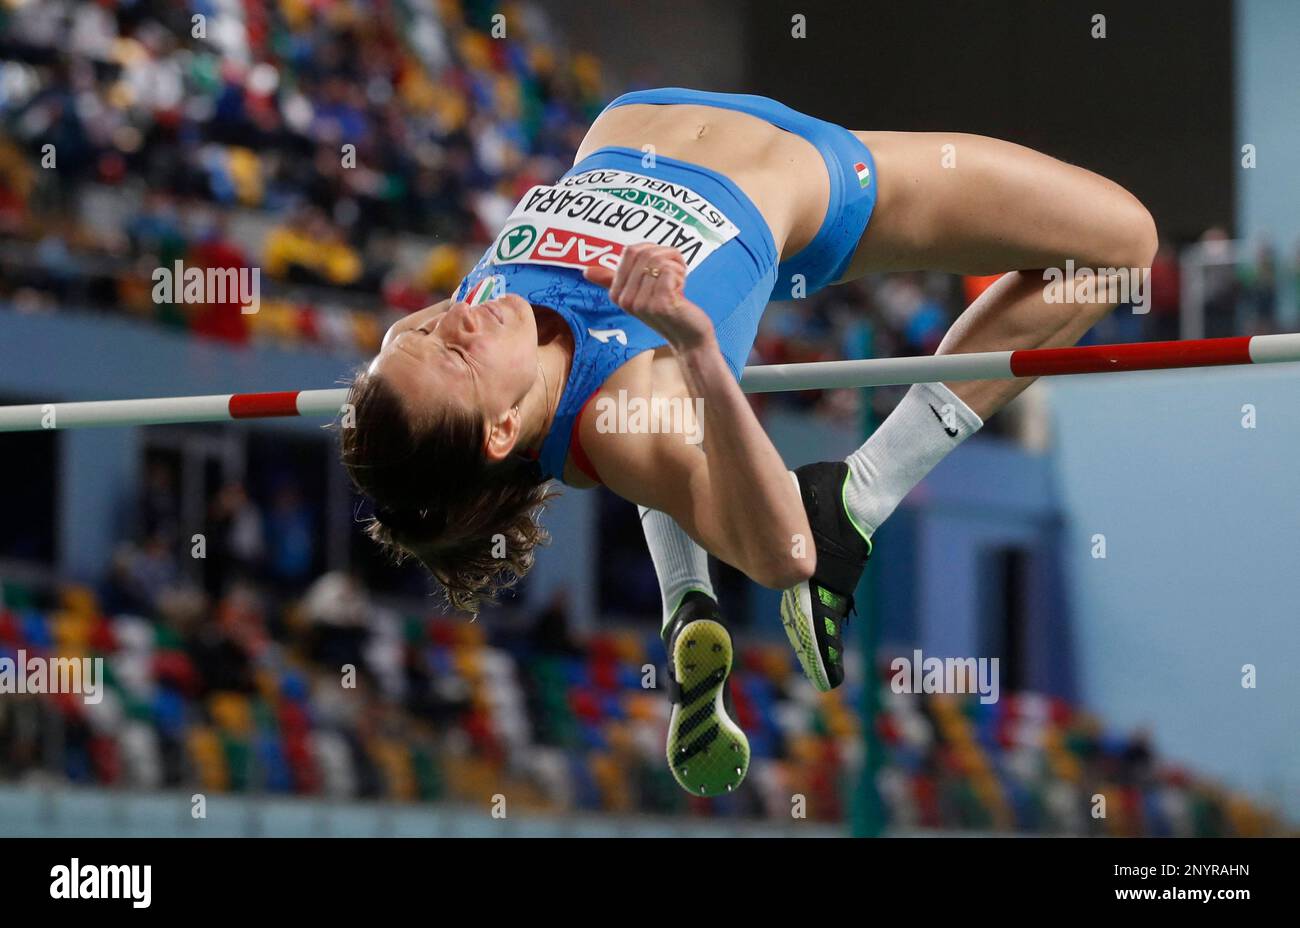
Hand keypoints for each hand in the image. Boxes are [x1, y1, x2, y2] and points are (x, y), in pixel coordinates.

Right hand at [583, 244, 714, 351]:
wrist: (688, 336)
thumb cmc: (666, 311)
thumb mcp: (638, 293)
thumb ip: (614, 280)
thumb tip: (586, 272)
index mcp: (616, 294)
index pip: (630, 251)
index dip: (652, 249)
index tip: (663, 265)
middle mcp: (625, 300)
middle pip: (645, 253)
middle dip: (667, 255)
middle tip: (676, 271)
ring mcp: (640, 303)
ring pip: (659, 260)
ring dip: (676, 265)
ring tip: (679, 280)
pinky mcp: (659, 304)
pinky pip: (668, 270)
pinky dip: (680, 273)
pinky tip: (681, 289)